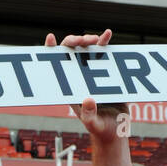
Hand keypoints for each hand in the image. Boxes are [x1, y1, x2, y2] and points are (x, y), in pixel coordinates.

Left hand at [44, 28, 128, 142]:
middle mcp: (79, 78)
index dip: (51, 51)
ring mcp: (93, 73)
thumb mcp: (94, 124)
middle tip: (82, 41)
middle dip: (74, 42)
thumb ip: (89, 114)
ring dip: (88, 41)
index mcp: (71, 89)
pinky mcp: (107, 72)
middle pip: (71, 53)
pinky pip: (104, 54)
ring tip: (95, 40)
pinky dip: (105, 43)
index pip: (57, 67)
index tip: (50, 38)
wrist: (116, 131)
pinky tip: (108, 34)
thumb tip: (88, 99)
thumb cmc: (101, 129)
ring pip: (86, 50)